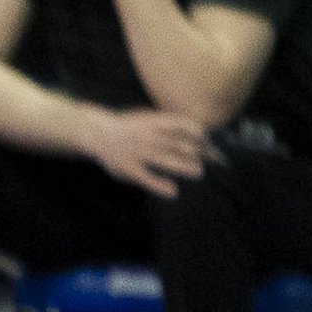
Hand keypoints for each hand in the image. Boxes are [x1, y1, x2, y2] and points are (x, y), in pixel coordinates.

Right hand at [82, 105, 209, 198]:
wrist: (97, 132)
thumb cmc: (129, 128)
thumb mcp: (150, 119)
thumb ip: (170, 125)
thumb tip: (201, 133)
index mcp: (156, 123)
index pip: (187, 126)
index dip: (203, 136)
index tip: (211, 145)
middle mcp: (150, 136)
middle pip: (181, 144)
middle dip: (199, 154)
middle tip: (213, 163)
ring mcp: (139, 153)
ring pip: (167, 159)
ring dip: (185, 167)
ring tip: (198, 173)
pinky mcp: (128, 169)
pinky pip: (147, 178)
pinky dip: (160, 185)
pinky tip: (173, 192)